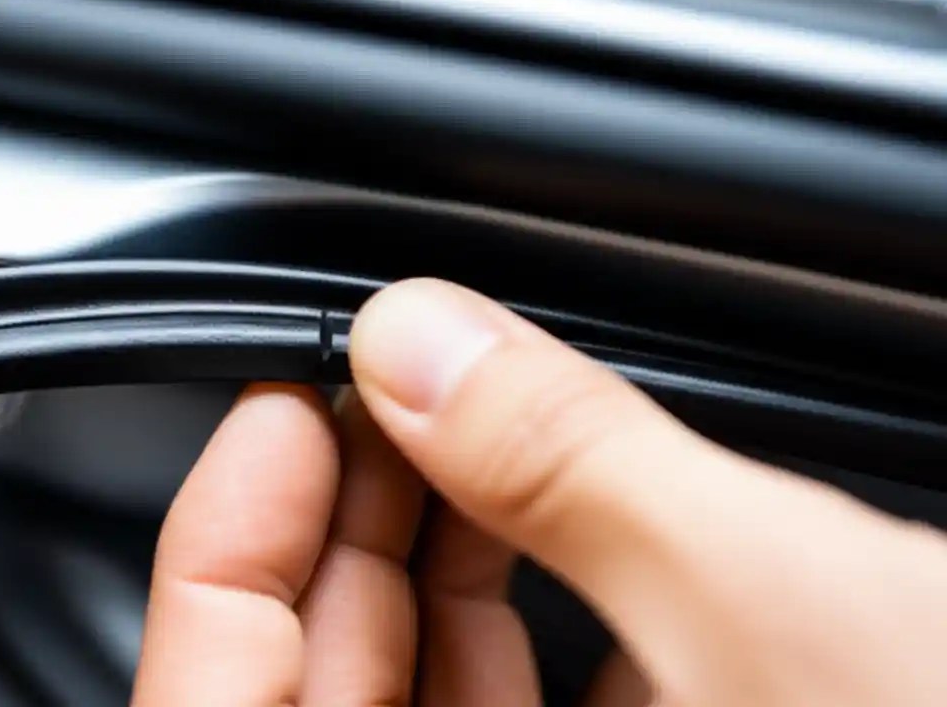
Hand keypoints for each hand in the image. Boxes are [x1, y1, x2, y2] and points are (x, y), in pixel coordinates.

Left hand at [133, 279, 946, 705]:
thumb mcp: (779, 608)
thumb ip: (570, 467)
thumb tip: (420, 344)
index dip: (236, 553)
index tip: (284, 411)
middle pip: (334, 697)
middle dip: (354, 529)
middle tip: (382, 393)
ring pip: (442, 706)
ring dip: (444, 557)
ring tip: (460, 431)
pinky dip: (533, 615)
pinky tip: (561, 524)